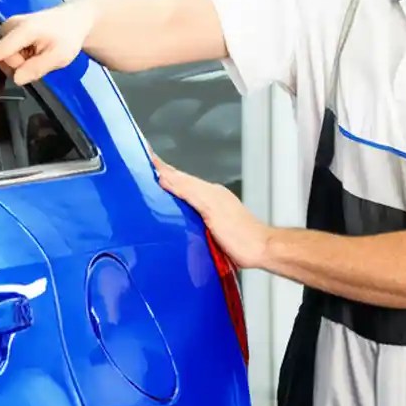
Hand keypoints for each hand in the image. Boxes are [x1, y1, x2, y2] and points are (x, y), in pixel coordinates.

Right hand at [0, 1, 95, 84]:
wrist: (72, 21)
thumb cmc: (67, 37)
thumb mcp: (59, 57)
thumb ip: (37, 67)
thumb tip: (16, 79)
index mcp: (26, 29)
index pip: (6, 45)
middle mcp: (11, 25)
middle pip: (6, 57)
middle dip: (21, 65)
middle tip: (40, 59)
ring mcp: (8, 27)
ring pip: (6, 57)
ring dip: (21, 62)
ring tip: (38, 54)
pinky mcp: (7, 32)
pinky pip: (8, 53)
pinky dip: (20, 56)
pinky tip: (32, 50)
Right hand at [153, 156, 272, 268]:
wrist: (261, 251)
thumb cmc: (240, 234)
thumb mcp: (210, 208)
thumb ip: (189, 191)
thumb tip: (165, 177)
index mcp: (207, 191)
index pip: (178, 175)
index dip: (161, 166)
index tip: (145, 154)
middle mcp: (209, 197)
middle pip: (181, 182)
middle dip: (163, 174)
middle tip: (144, 166)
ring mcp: (211, 210)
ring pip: (185, 194)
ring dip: (170, 187)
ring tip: (154, 183)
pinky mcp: (212, 224)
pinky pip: (190, 207)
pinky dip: (178, 203)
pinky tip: (173, 209)